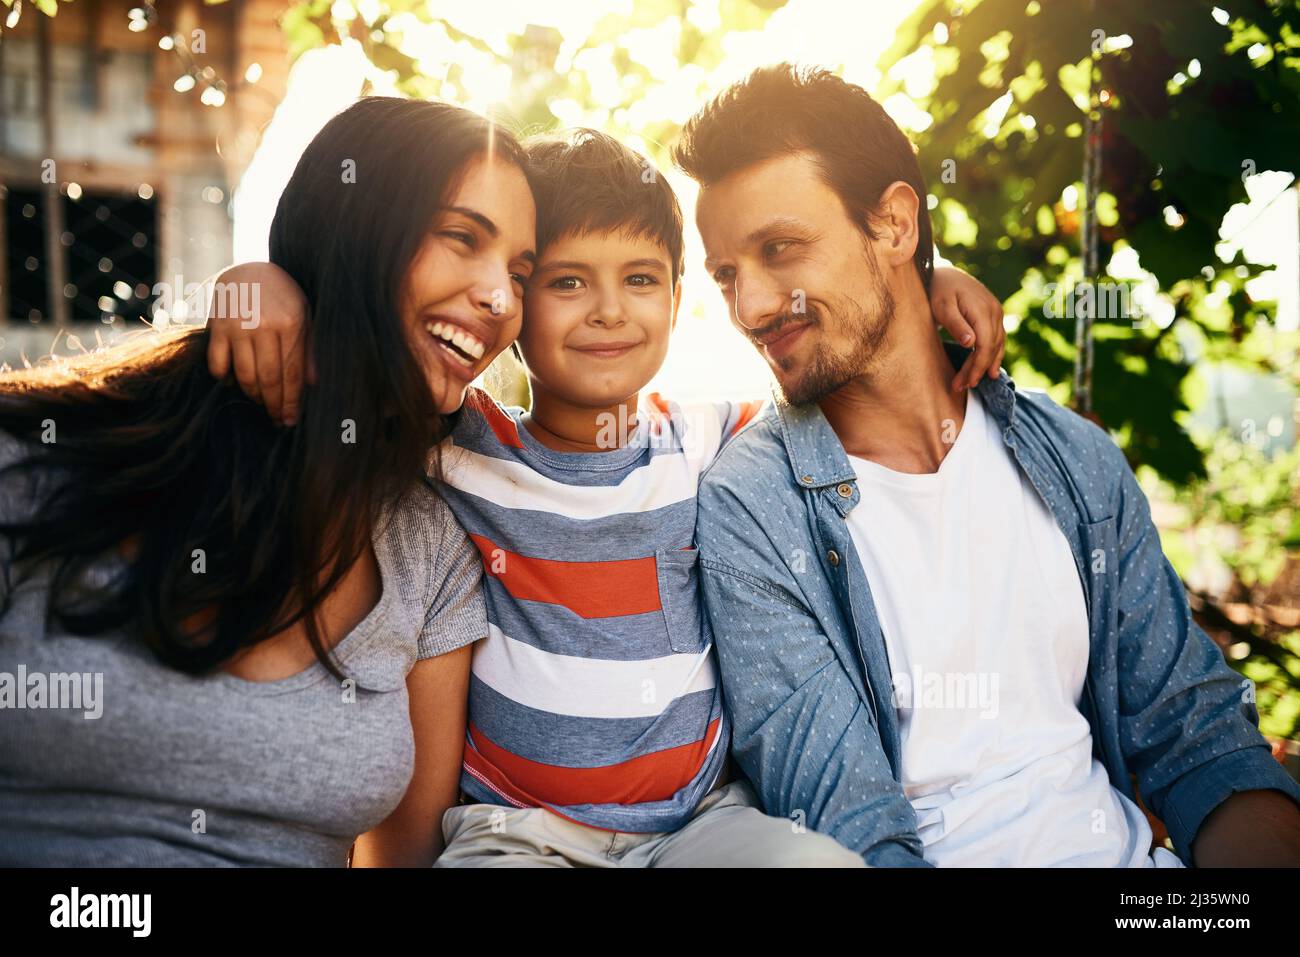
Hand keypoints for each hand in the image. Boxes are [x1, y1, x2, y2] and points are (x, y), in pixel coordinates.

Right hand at [206, 262, 310, 424]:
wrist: (249, 270)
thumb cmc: (283, 296)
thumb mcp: (305, 315)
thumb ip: (309, 349)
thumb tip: (312, 384)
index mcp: (290, 323)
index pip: (293, 373)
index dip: (292, 401)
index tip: (290, 420)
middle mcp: (262, 326)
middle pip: (269, 378)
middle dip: (274, 405)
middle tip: (277, 420)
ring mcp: (237, 327)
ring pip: (244, 375)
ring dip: (253, 395)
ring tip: (261, 403)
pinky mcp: (216, 327)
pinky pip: (217, 364)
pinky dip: (225, 379)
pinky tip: (235, 384)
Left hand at [929, 265, 1005, 391]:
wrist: (945, 274)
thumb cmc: (939, 290)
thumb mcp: (942, 307)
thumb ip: (956, 324)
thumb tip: (971, 343)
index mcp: (983, 311)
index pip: (985, 346)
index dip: (976, 367)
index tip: (964, 383)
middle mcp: (994, 311)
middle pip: (990, 348)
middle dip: (977, 370)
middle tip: (961, 387)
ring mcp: (996, 312)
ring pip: (996, 345)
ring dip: (986, 365)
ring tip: (973, 382)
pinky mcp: (993, 314)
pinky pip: (997, 338)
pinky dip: (993, 354)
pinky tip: (990, 369)